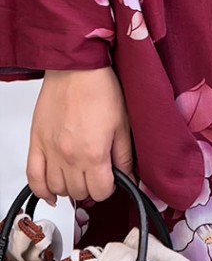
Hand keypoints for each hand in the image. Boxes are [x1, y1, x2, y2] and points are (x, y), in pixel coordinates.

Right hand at [28, 67, 132, 202]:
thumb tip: (129, 178)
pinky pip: (33, 178)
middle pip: (79, 192)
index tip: (110, 179)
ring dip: (69, 187)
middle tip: (96, 173)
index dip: (108, 188)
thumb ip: (125, 156)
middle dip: (90, 187)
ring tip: (78, 174)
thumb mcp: (123, 123)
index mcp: (94, 153)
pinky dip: (42, 190)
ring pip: (57, 189)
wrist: (77, 68)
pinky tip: (52, 191)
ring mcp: (50, 152)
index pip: (100, 192)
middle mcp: (69, 157)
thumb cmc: (101, 89)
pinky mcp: (36, 143)